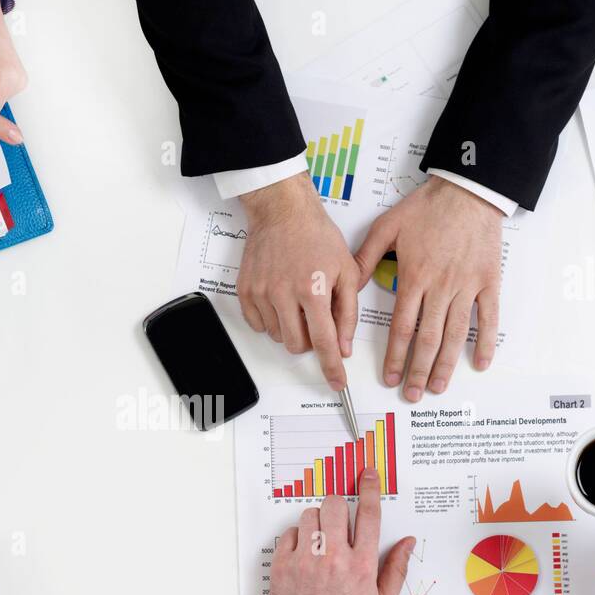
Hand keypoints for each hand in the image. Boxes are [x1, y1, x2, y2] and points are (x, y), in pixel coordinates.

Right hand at [238, 174, 359, 389]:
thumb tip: (343, 346)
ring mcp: (261, 293)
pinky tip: (280, 299)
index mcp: (314, 289)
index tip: (336, 383)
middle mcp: (285, 293)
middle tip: (315, 319)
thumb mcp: (346, 270)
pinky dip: (271, 320)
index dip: (331, 367)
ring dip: (290, 328)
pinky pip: (258, 324)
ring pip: (277, 336)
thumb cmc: (316, 235)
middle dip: (309, 341)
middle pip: (296, 345)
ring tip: (297, 300)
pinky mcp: (246, 290)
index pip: (324, 341)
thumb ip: (347, 312)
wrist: (283, 211)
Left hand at [264, 469, 413, 594]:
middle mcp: (333, 559)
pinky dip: (297, 537)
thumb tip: (408, 543)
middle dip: (340, 506)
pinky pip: (289, 532)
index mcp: (362, 568)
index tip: (368, 474)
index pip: (370, 515)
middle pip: (336, 505)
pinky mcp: (282, 566)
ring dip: (318, 521)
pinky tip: (305, 554)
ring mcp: (304, 561)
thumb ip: (396, 570)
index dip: (370, 488)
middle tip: (341, 519)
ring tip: (323, 542)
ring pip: (310, 515)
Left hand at [353, 175, 502, 399]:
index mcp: (414, 277)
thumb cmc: (428, 207)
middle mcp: (441, 287)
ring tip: (438, 387)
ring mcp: (467, 286)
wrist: (468, 189)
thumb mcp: (387, 227)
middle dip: (418, 371)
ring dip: (446, 365)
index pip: (402, 328)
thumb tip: (348, 284)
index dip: (395, 357)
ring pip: (455, 334)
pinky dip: (486, 342)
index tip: (390, 377)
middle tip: (412, 395)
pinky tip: (480, 363)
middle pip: (428, 339)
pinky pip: (489, 317)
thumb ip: (365, 257)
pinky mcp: (489, 281)